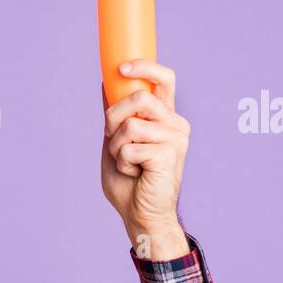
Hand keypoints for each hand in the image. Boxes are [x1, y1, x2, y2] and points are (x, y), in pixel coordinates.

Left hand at [100, 59, 190, 259]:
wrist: (139, 215)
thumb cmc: (129, 182)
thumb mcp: (116, 142)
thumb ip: (116, 115)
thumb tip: (107, 82)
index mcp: (166, 117)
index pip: (164, 80)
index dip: (145, 67)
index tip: (121, 68)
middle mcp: (175, 124)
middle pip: (140, 98)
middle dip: (114, 117)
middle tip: (112, 139)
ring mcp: (176, 139)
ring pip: (130, 125)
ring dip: (116, 147)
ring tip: (127, 164)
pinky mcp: (169, 156)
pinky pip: (130, 148)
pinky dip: (122, 163)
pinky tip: (135, 174)